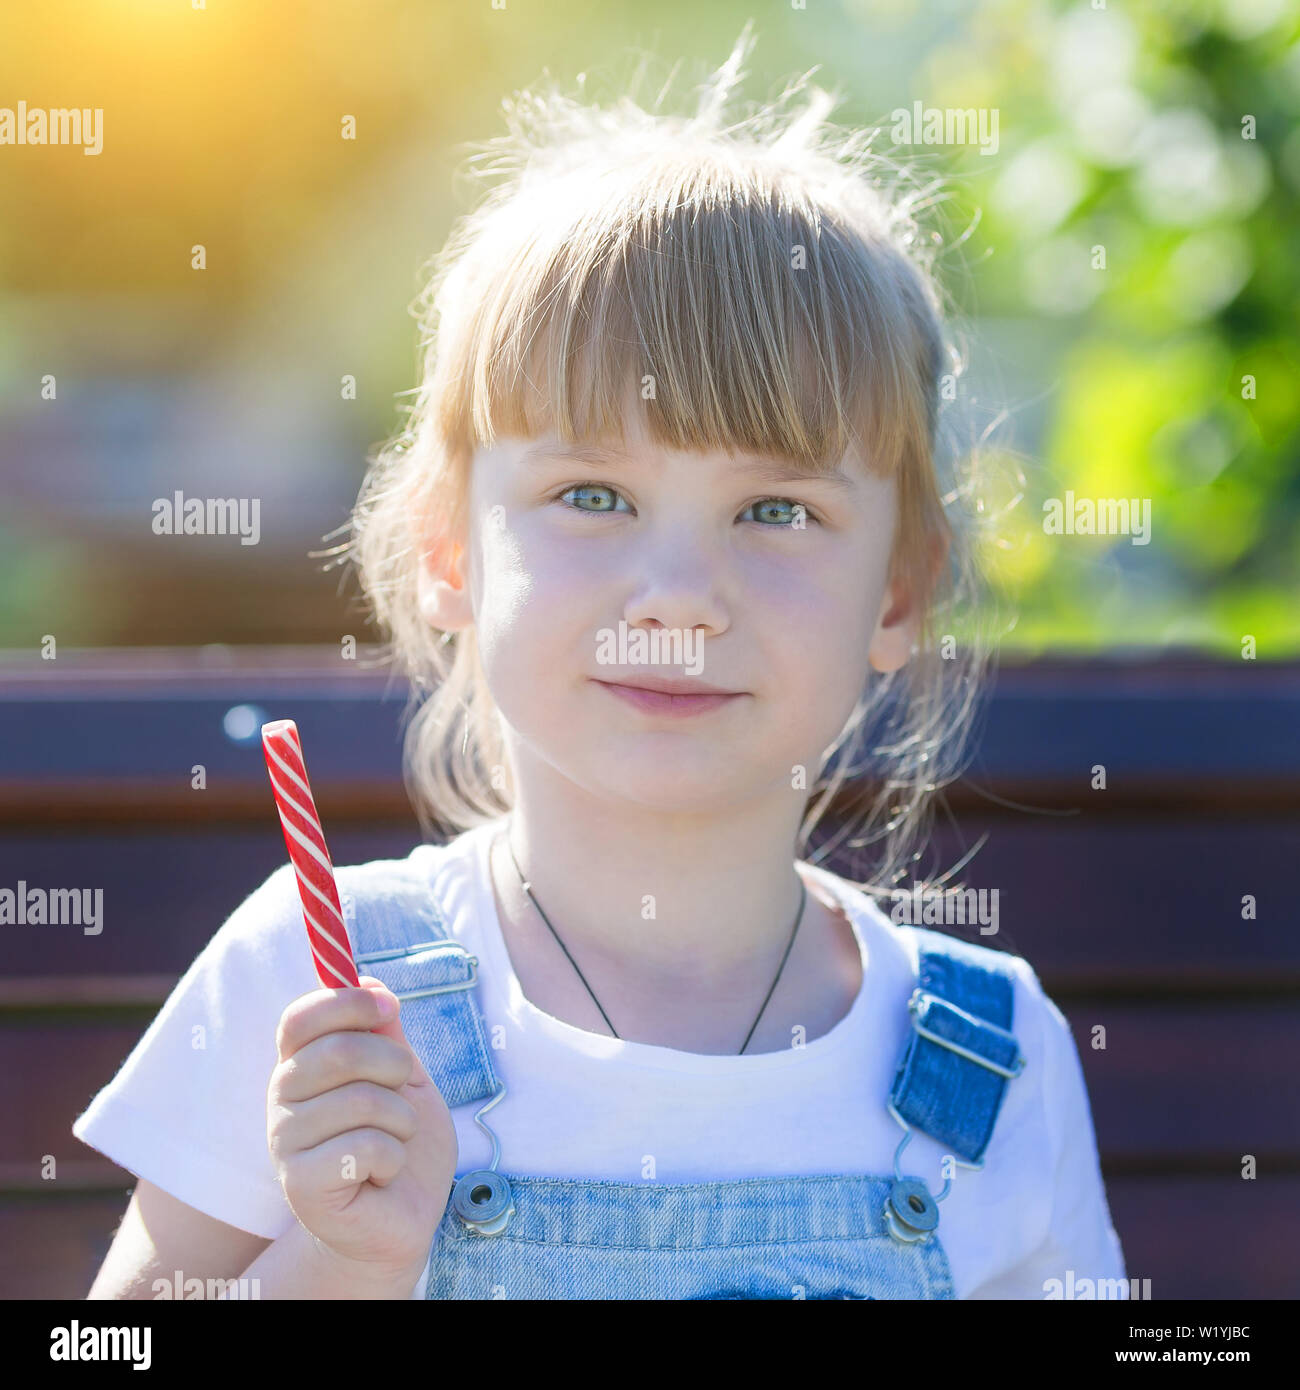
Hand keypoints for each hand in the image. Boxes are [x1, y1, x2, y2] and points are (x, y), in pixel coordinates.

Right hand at [267, 976, 457, 1276]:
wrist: (401, 1217)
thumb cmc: (399, 1141)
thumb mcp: (402, 1077)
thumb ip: (386, 1033)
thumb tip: (372, 983)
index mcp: (300, 1065)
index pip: (301, 1016)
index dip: (347, 1001)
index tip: (389, 1004)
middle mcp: (281, 1099)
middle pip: (339, 1050)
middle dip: (394, 1064)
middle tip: (404, 1089)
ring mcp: (285, 1142)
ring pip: (363, 1100)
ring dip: (401, 1120)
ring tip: (392, 1141)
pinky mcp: (300, 1184)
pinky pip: (366, 1146)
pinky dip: (393, 1157)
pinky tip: (381, 1174)